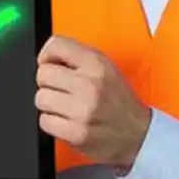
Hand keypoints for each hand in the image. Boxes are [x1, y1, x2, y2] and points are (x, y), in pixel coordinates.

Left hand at [35, 36, 151, 168]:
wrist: (138, 134)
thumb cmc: (118, 101)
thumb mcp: (106, 68)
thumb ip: (78, 58)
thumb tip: (48, 56)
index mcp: (97, 64)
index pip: (56, 45)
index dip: (47, 55)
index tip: (49, 63)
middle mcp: (89, 84)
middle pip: (43, 73)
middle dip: (48, 82)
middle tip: (61, 89)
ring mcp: (82, 110)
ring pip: (41, 98)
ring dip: (50, 104)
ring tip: (66, 107)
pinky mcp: (76, 132)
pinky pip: (44, 121)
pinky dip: (52, 122)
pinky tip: (67, 121)